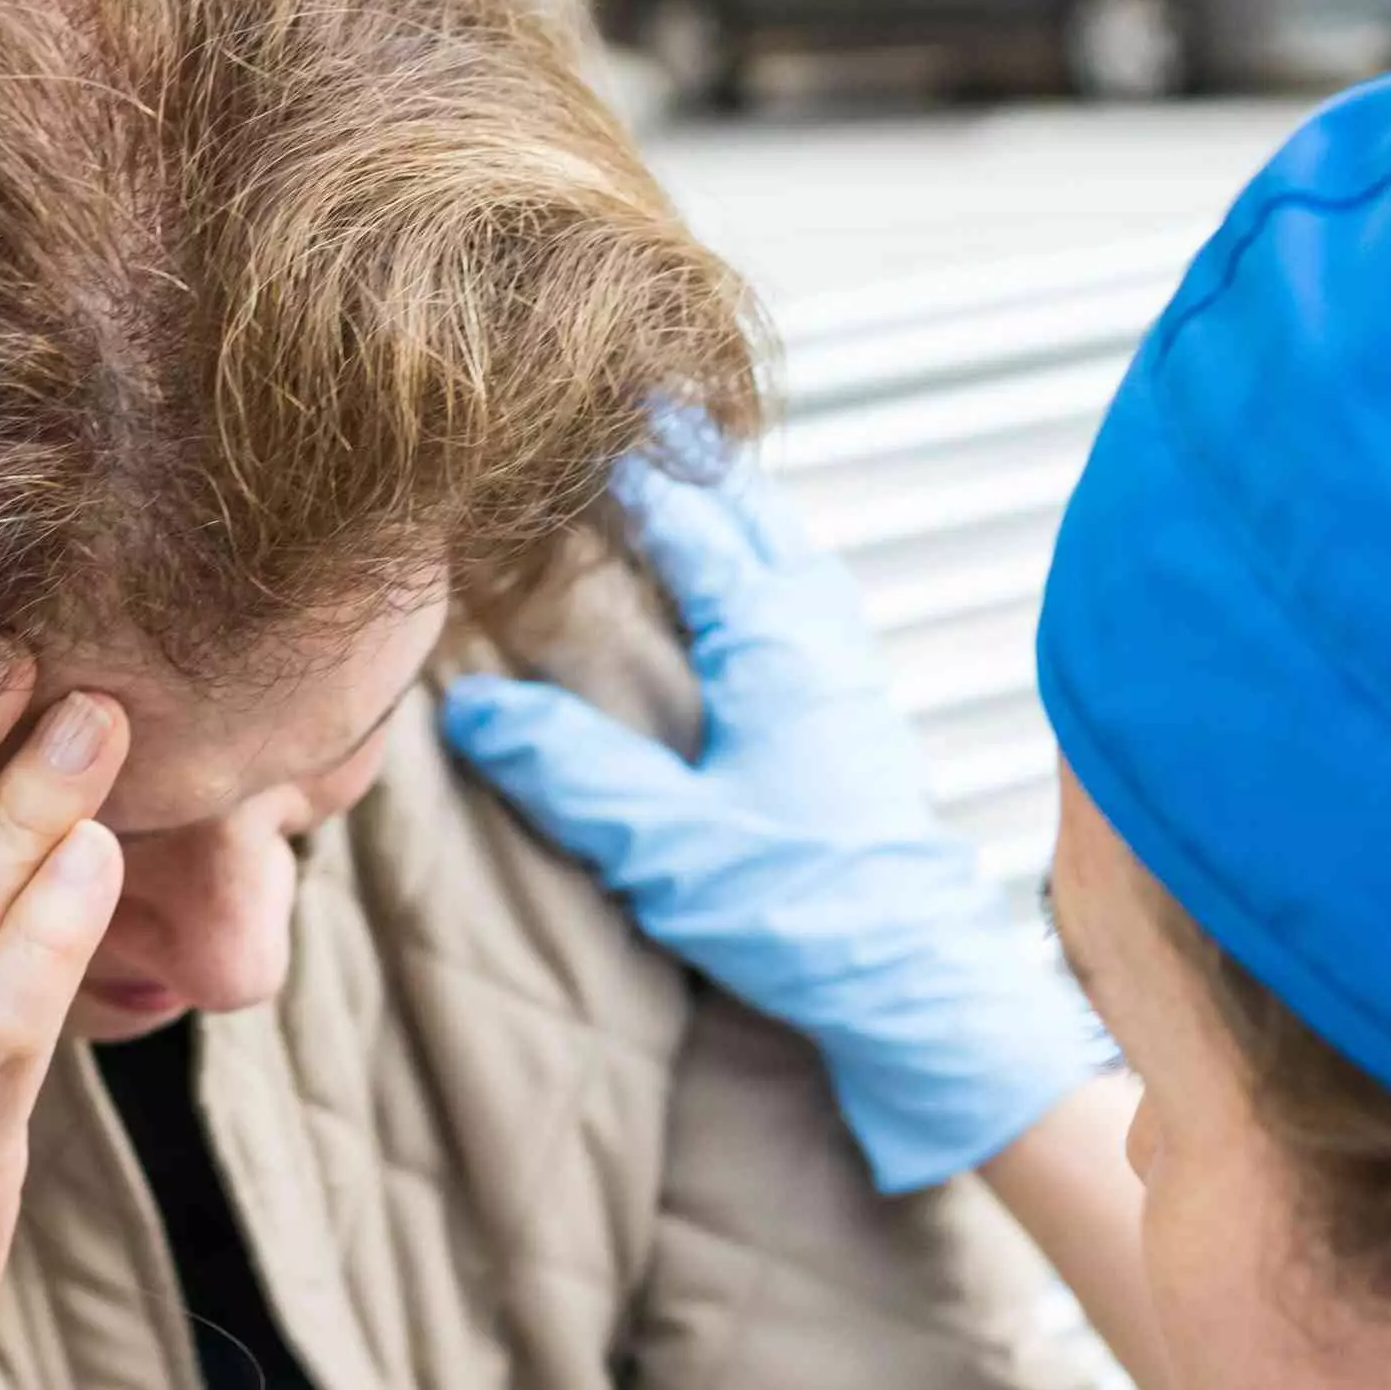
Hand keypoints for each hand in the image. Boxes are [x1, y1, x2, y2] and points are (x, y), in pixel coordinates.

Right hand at [445, 445, 1100, 1192]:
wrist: (918, 984)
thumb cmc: (801, 910)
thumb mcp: (663, 842)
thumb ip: (567, 769)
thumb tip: (473, 707)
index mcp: (773, 638)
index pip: (688, 519)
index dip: (628, 468)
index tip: (573, 420)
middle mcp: (820, 635)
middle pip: (753, 510)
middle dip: (692, 457)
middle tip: (636, 405)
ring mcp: (850, 672)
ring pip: (789, 550)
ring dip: (736, 506)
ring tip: (686, 478)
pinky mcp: (860, 719)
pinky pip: (807, 600)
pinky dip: (766, 563)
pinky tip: (746, 595)